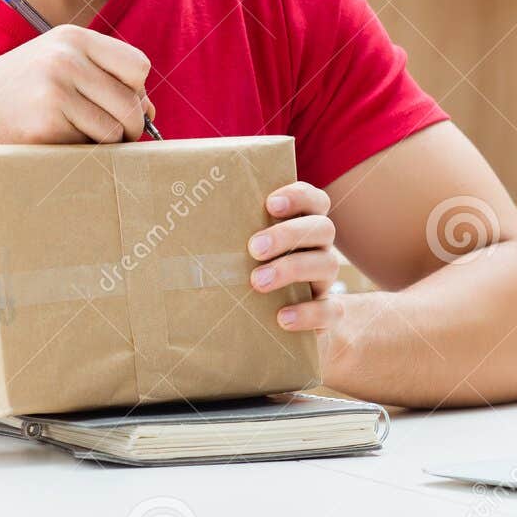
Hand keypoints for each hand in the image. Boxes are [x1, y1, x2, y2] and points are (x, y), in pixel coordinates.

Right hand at [0, 24, 157, 145]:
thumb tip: (151, 110)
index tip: (121, 107)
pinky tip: (55, 144)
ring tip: (75, 138)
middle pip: (132, 101)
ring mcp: (54, 88)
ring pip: (115, 129)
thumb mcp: (52, 66)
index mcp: (72, 38)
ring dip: (105, 144)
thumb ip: (99, 78)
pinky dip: (81, 153)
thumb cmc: (11, 95)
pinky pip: (90, 147)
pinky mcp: (45, 122)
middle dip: (130, 126)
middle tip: (112, 137)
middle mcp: (66, 57)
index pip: (138, 65)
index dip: (136, 92)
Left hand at [247, 180, 341, 332]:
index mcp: (303, 225)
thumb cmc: (256, 273)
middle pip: (322, 228)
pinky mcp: (329, 312)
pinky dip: (308, 313)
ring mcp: (326, 279)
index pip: (314, 200)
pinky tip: (282, 318)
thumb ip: (233, 236)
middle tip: (254, 248)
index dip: (298, 196)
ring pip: (328, 264)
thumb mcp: (247, 251)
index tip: (270, 203)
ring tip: (257, 281)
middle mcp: (319, 248)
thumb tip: (186, 228)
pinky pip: (331, 310)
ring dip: (290, 270)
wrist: (289, 319)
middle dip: (287, 235)